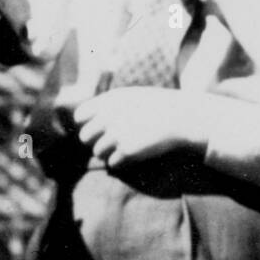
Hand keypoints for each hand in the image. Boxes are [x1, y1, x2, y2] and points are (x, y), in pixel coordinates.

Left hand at [73, 86, 205, 167]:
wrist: (179, 118)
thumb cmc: (156, 106)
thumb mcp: (130, 96)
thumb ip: (108, 105)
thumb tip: (87, 118)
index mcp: (108, 101)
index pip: (80, 116)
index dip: (86, 123)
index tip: (97, 127)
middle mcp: (108, 117)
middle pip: (85, 137)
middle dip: (94, 141)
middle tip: (107, 142)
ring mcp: (116, 135)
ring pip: (98, 152)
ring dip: (108, 153)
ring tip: (122, 148)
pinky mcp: (126, 151)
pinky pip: (112, 163)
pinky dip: (120, 162)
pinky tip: (132, 155)